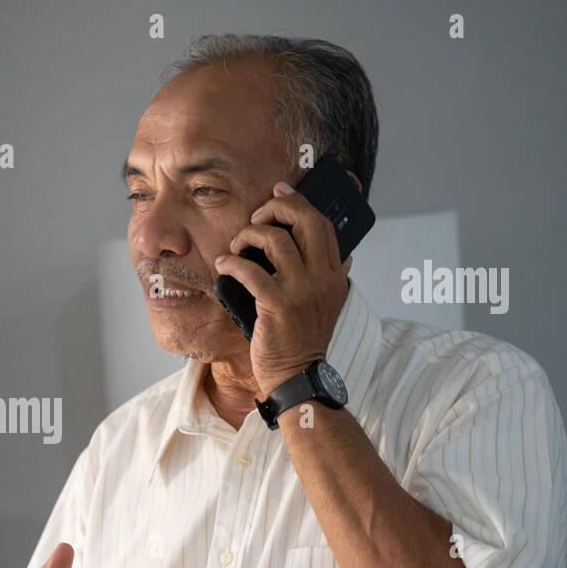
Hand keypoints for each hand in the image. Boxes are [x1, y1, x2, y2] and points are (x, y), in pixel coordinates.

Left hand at [215, 181, 352, 395]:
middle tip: (257, 214)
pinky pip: (251, 270)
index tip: (280, 192)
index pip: (322, 224)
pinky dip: (232, 262)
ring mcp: (301, 291)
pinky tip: (224, 264)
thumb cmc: (302, 339)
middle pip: (305, 221)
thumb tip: (342, 254)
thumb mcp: (327, 304)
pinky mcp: (277, 304)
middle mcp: (322, 278)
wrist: (297, 376)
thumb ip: (331, 277)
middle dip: (277, 208)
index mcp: (334, 275)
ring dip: (249, 235)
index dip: (299, 203)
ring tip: (237, 245)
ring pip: (275, 240)